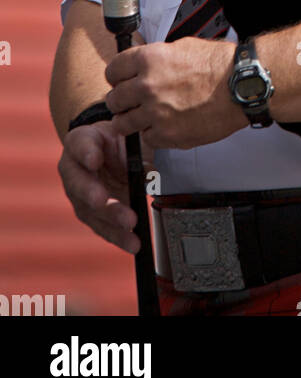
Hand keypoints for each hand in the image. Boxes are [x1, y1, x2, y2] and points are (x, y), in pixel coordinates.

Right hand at [58, 122, 152, 254]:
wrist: (113, 152)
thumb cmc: (120, 140)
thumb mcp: (129, 135)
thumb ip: (136, 150)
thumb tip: (149, 170)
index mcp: (80, 141)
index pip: (80, 144)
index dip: (86, 152)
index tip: (94, 160)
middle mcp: (73, 169)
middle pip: (79, 183)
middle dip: (91, 193)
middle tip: (102, 200)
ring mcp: (78, 195)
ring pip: (90, 211)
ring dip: (110, 221)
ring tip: (130, 228)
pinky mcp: (90, 214)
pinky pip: (102, 227)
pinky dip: (117, 236)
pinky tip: (132, 243)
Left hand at [104, 38, 245, 149]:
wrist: (241, 86)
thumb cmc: (219, 65)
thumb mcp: (182, 47)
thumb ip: (156, 59)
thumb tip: (142, 67)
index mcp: (149, 60)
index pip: (113, 70)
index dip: (117, 76)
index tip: (120, 81)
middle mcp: (147, 86)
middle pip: (114, 99)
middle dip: (121, 100)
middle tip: (131, 101)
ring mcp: (155, 113)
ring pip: (123, 123)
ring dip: (131, 120)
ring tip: (144, 116)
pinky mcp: (167, 135)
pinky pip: (146, 138)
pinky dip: (153, 133)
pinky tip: (165, 124)